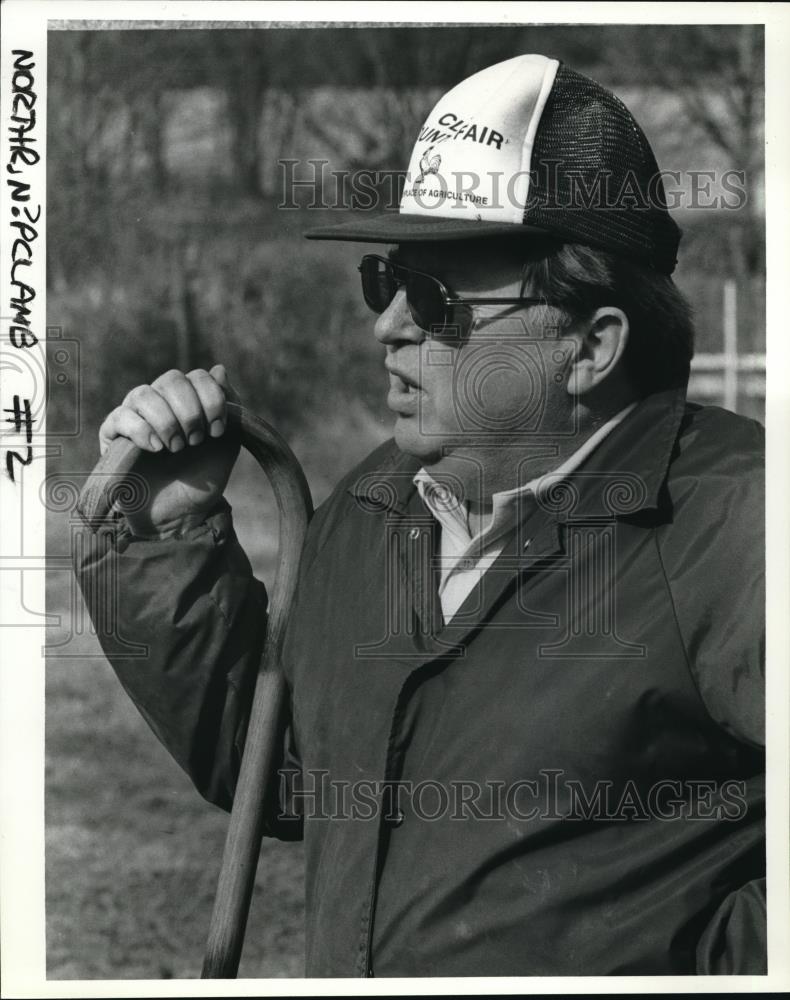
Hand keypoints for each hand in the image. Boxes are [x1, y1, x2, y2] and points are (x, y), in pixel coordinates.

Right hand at [98, 365, 241, 536]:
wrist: (179, 515)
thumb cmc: (201, 480)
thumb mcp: (225, 444)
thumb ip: (227, 406)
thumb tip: (219, 368)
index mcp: (188, 402)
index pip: (197, 376)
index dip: (211, 398)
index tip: (218, 431)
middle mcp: (160, 403)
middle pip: (171, 379)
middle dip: (190, 410)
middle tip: (196, 441)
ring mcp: (135, 417)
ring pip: (144, 394)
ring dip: (167, 421)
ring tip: (176, 448)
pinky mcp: (113, 436)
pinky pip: (121, 416)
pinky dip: (142, 430)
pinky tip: (156, 448)